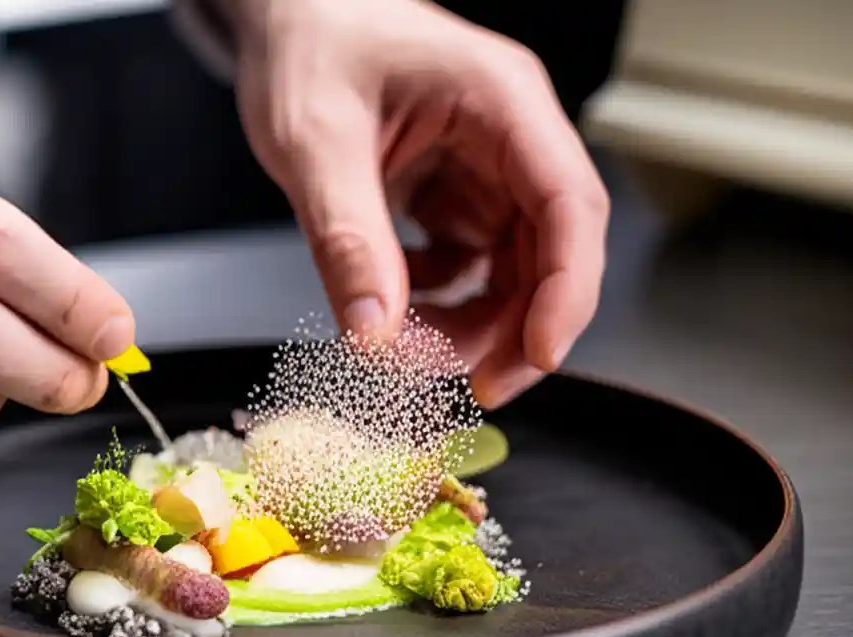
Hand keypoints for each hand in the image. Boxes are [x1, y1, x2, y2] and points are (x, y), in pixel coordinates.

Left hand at [224, 0, 608, 406]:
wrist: (283, 19)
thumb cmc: (307, 45)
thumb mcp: (312, 142)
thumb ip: (347, 239)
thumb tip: (373, 335)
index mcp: (500, 101)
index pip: (569, 203)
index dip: (567, 289)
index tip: (538, 356)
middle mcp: (509, 137)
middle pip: (550, 251)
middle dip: (512, 327)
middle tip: (461, 383)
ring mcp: (485, 168)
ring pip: (512, 270)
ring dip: (470, 324)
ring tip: (403, 349)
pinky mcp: (456, 193)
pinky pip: (469, 266)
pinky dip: (437, 301)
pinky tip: (389, 298)